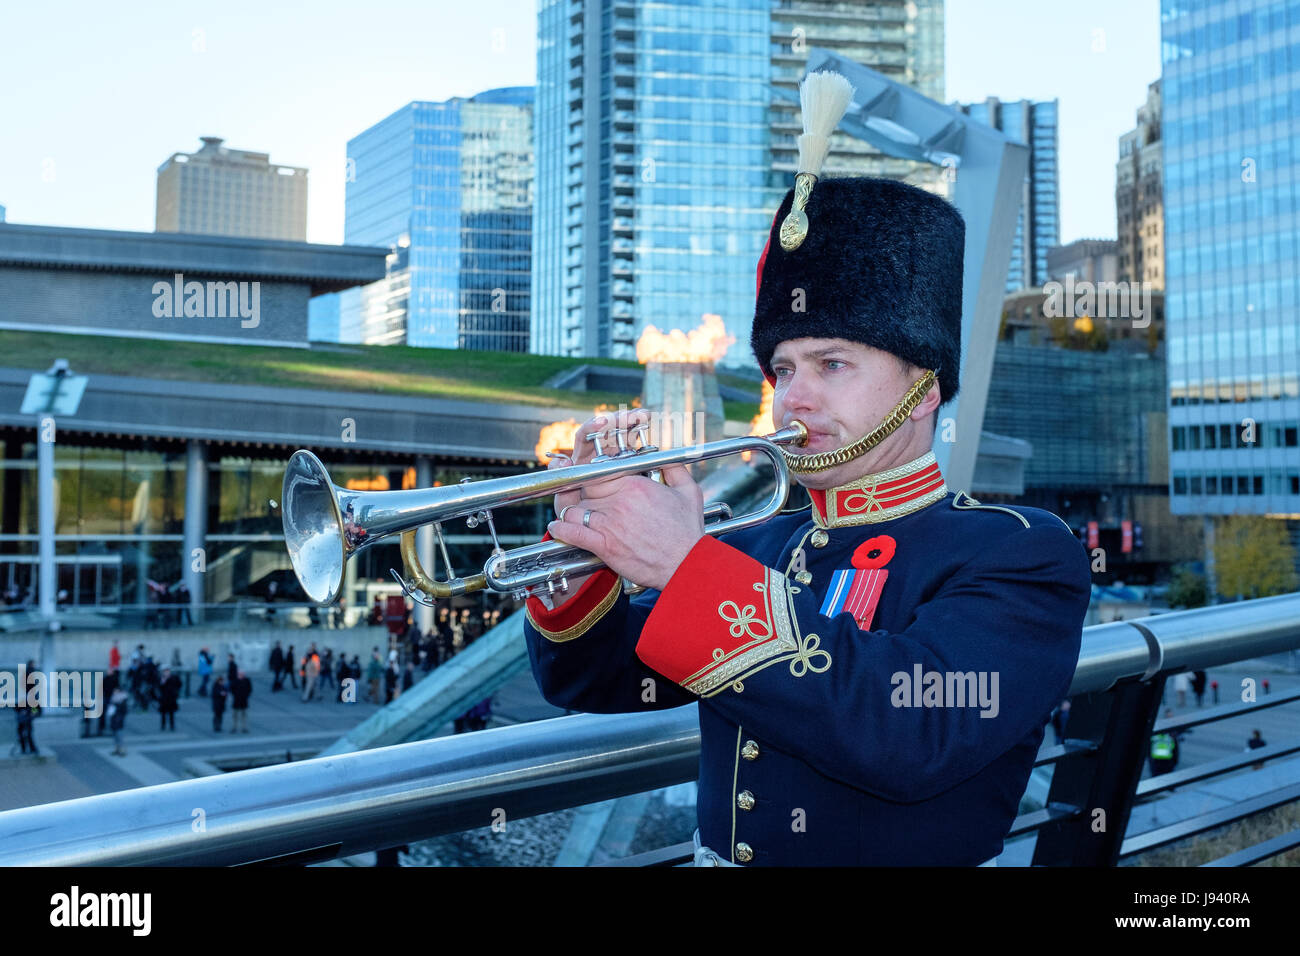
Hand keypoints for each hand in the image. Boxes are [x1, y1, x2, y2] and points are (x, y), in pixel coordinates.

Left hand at [547, 461, 704, 592]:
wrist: (686, 565)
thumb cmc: (688, 531)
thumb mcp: (689, 492)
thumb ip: (674, 468)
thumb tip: (664, 456)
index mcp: (636, 484)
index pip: (601, 469)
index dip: (595, 473)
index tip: (595, 477)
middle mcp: (619, 501)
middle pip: (585, 487)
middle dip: (582, 491)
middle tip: (580, 495)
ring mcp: (609, 524)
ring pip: (575, 509)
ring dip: (571, 511)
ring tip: (571, 513)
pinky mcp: (604, 546)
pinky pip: (573, 533)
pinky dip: (561, 530)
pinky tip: (557, 528)